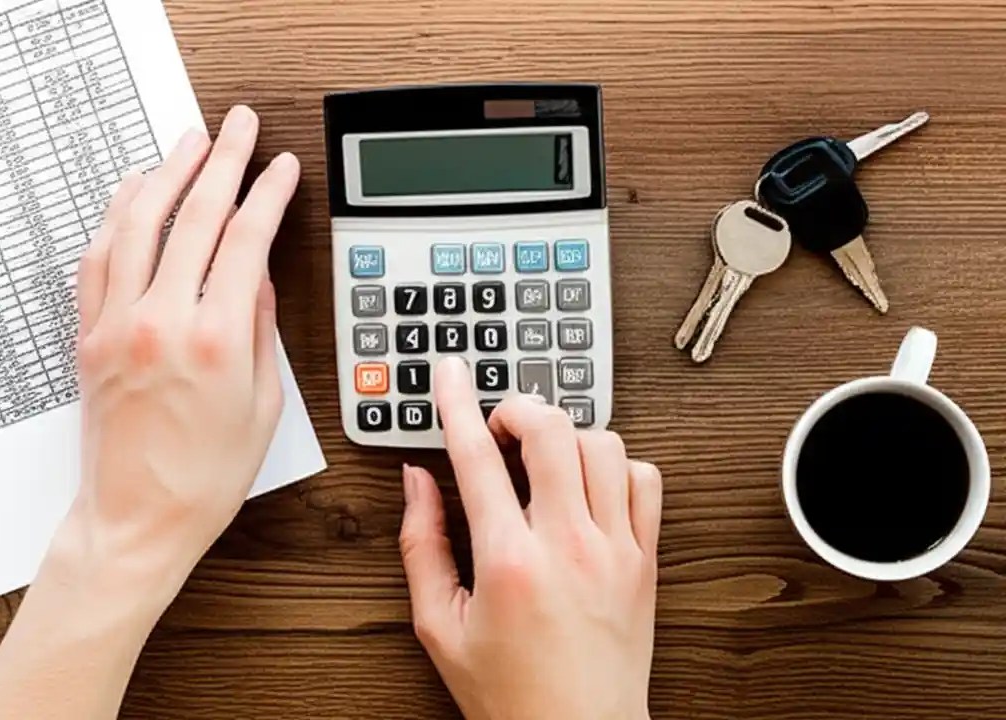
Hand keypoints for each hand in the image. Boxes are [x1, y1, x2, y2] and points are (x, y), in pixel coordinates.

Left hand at [60, 105, 300, 590]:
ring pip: (139, 223)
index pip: (247, 239)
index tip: (280, 168)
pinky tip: (133, 194)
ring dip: (166, 174)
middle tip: (239, 126)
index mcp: (216, 340)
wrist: (135, 520)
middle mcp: (162, 321)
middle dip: (223, 160)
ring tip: (189, 143)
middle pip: (196, 216)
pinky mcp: (90, 335)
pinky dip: (117, 216)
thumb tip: (257, 277)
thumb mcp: (262, 406)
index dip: (268, 193)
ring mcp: (118, 324)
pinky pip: (98, 257)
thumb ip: (261, 331)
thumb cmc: (203, 478)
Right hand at [400, 358, 662, 719]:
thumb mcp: (438, 626)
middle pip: (550, 429)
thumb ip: (422, 545)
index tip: (451, 373)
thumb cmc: (509, 693)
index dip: (456, 402)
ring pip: (603, 443)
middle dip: (517, 407)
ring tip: (542, 457)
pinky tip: (589, 483)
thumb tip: (417, 482)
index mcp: (508, 561)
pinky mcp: (646, 559)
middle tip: (498, 424)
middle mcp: (567, 545)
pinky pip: (646, 479)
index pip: (476, 455)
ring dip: (567, 434)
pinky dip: (617, 464)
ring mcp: (614, 549)